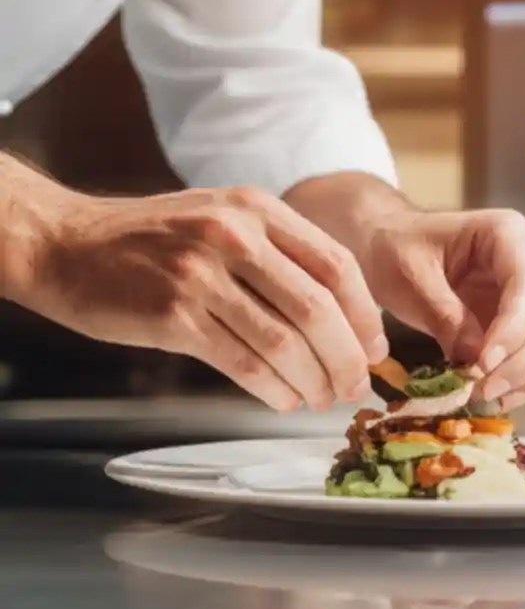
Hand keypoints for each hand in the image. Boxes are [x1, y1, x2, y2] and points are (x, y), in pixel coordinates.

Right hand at [17, 186, 387, 410]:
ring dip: (312, 380)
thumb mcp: (223, 219)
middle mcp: (234, 235)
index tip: (375, 348)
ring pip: (284, 342)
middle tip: (355, 386)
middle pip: (318, 308)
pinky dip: (272, 389)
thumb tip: (345, 317)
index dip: (365, 315)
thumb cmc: (153, 239)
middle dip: (346, 357)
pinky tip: (283, 399)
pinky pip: (242, 363)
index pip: (337, 265)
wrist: (65, 243)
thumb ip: (280, 254)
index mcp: (257, 208)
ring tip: (321, 399)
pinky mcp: (173, 316)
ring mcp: (202, 275)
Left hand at [361, 209, 524, 410]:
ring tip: (495, 395)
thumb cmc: (399, 253)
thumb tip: (476, 362)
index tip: (482, 365)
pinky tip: (508, 395)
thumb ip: (444, 315)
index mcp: (507, 232)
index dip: (513, 330)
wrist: (397, 247)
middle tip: (484, 390)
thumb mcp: (409, 278)